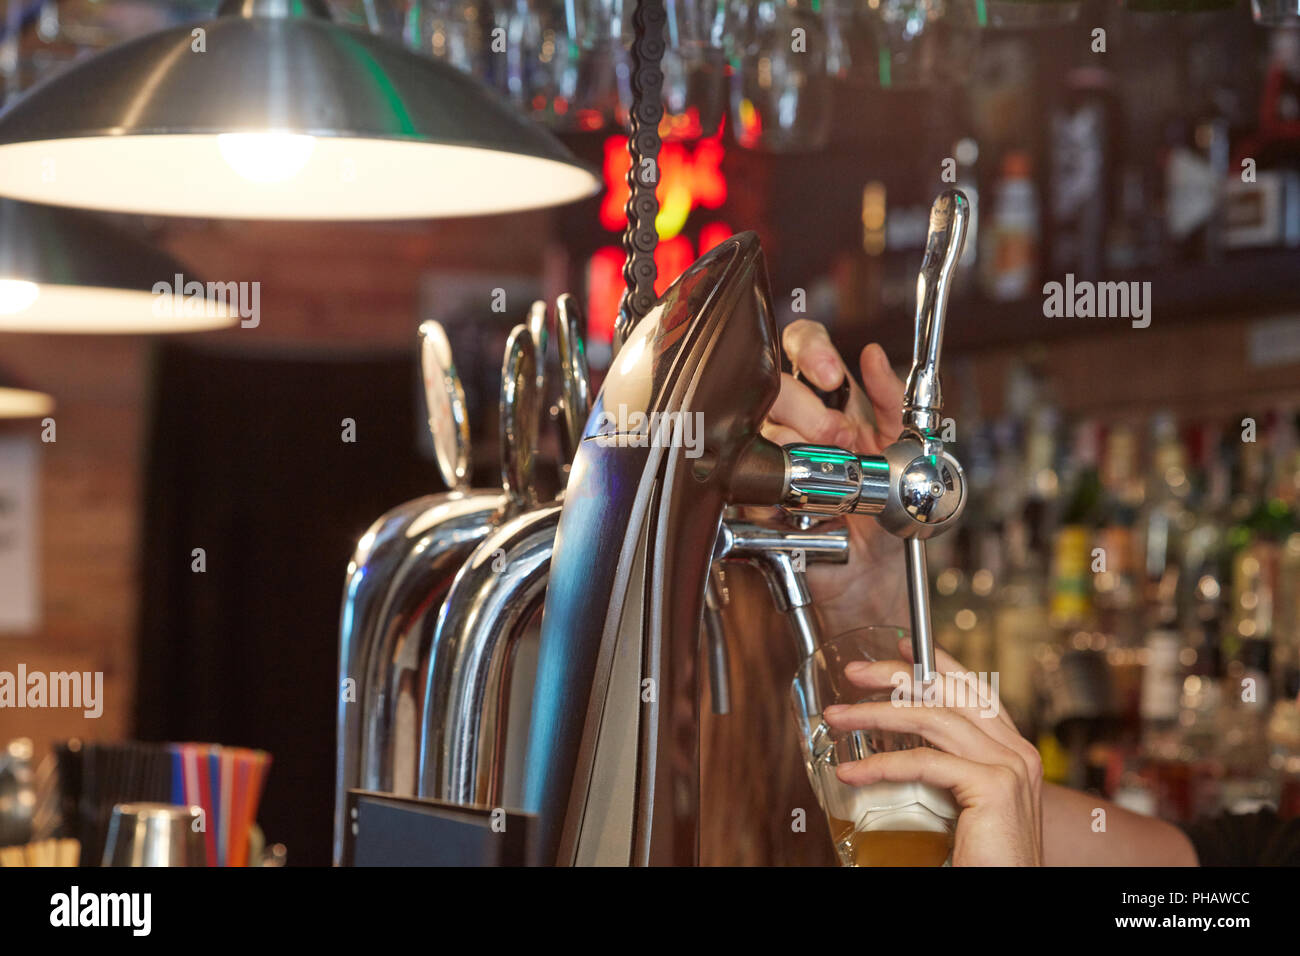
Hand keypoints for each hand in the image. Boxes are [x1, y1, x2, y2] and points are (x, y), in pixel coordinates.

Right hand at [760, 320, 908, 633]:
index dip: (810, 350)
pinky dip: (783, 494)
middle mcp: (792, 421)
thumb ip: (894, 400)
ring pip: (763, 430)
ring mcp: (768, 456)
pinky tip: (807, 508)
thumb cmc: (887, 510)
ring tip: (833, 482)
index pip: (801, 346)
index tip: (831, 374)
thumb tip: (874, 356)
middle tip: (841, 439)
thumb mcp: (906, 447)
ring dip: (801, 453)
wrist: (874, 570)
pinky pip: (752, 480)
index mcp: (827, 399)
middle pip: (773, 385)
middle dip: (810, 411)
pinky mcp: (752, 496)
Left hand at [823, 641, 1043, 865]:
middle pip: (950, 693)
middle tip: (854, 672)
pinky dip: (882, 765)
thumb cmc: (984, 859)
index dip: (938, 663)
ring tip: (837, 718)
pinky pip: (925, 762)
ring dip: (876, 714)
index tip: (902, 646)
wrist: (1009, 891)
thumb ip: (943, 772)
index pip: (975, 691)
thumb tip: (892, 750)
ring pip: (933, 718)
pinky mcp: (994, 788)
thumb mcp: (962, 804)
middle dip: (897, 675)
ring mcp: (1010, 767)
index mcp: (1014, 752)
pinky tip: (852, 773)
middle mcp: (1018, 752)